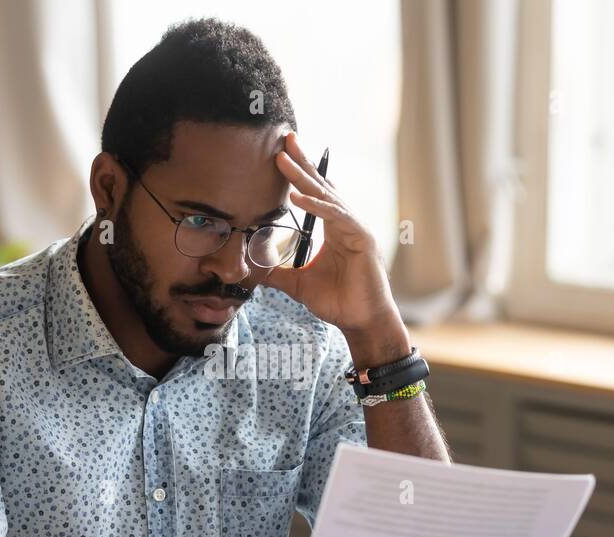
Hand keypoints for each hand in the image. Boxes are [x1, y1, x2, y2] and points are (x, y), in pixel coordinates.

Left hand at [265, 132, 409, 365]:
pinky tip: (297, 197)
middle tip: (285, 137)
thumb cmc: (337, 302)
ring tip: (282, 160)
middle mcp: (345, 223)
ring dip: (303, 178)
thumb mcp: (297, 284)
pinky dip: (317, 206)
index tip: (281, 153)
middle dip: (302, 162)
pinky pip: (336, 217)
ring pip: (326, 196)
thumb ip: (276, 273)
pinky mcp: (362, 238)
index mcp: (333, 229)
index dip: (299, 174)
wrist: (361, 321)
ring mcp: (355, 228)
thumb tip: (252, 270)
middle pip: (320, 186)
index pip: (313, 194)